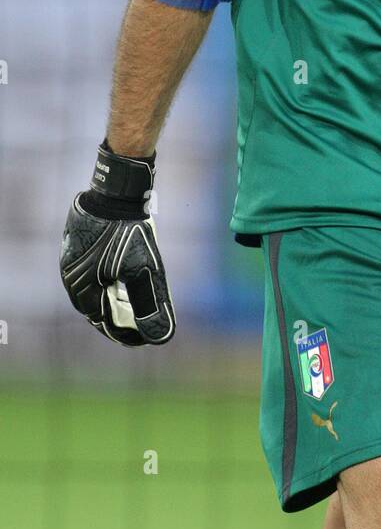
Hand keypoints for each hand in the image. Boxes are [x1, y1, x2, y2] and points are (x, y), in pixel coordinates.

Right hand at [60, 143, 175, 345]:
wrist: (117, 189)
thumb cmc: (129, 229)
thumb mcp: (144, 269)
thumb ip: (151, 305)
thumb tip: (161, 338)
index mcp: (79, 286)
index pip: (103, 321)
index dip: (126, 333)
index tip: (146, 339)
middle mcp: (71, 274)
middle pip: (96, 307)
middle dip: (120, 318)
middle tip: (141, 328)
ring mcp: (73, 257)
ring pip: (95, 289)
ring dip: (115, 300)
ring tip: (136, 308)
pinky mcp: (81, 242)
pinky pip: (94, 271)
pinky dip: (111, 282)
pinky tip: (125, 280)